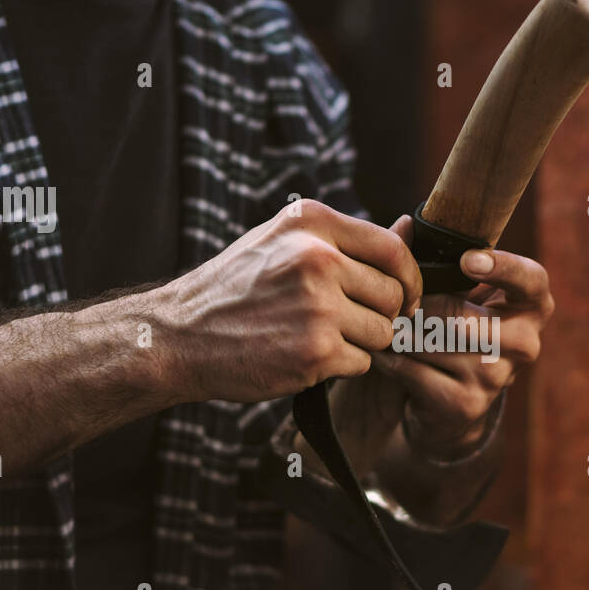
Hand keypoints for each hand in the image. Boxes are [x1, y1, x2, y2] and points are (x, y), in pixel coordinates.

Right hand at [154, 199, 421, 403]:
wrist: (178, 335)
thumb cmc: (235, 288)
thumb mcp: (281, 241)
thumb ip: (343, 239)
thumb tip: (410, 227)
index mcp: (312, 222)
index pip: (392, 249)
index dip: (409, 278)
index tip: (405, 296)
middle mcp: (318, 258)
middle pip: (393, 295)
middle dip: (377, 315)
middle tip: (342, 323)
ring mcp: (318, 305)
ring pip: (382, 332)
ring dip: (359, 343)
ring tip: (315, 336)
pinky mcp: (316, 350)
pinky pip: (361, 362)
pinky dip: (339, 366)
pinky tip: (303, 356)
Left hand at [371, 215, 553, 454]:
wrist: (437, 403)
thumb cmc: (443, 328)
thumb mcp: (444, 290)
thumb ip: (425, 255)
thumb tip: (405, 222)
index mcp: (531, 305)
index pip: (531, 280)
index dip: (503, 268)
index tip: (467, 260)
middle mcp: (525, 343)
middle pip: (462, 317)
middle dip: (419, 308)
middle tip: (393, 301)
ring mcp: (497, 378)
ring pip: (432, 342)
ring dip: (399, 331)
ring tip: (381, 322)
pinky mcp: (466, 405)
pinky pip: (413, 370)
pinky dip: (388, 357)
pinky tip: (378, 351)